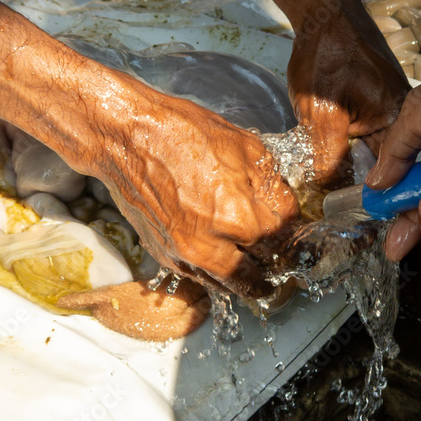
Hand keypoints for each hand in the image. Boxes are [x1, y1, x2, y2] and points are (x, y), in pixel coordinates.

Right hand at [72, 83, 301, 299]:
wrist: (127, 138)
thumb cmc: (183, 134)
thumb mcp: (245, 147)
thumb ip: (272, 186)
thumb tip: (286, 210)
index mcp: (238, 218)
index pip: (282, 242)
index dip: (293, 236)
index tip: (294, 232)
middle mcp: (211, 246)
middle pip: (258, 276)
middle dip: (274, 268)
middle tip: (282, 259)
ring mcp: (184, 255)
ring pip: (229, 286)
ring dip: (247, 280)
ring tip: (258, 268)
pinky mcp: (164, 255)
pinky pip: (200, 278)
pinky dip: (216, 274)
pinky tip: (224, 257)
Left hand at [287, 11, 409, 186]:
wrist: (327, 11)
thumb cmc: (326, 56)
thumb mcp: (320, 114)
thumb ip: (327, 154)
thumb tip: (329, 187)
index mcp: (398, 119)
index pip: (394, 170)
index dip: (378, 193)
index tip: (363, 214)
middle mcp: (405, 113)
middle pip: (389, 160)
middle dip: (370, 180)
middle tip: (345, 200)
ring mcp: (395, 103)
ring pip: (377, 145)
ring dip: (359, 160)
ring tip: (340, 179)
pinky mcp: (382, 95)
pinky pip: (372, 128)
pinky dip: (356, 140)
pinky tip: (340, 146)